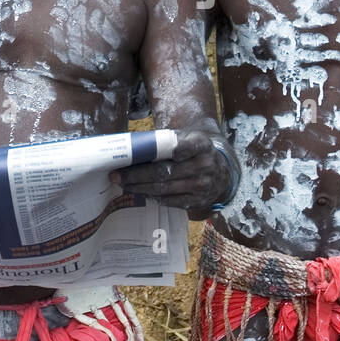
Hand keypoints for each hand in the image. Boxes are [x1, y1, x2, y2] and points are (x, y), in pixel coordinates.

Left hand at [110, 129, 234, 219]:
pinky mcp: (198, 201)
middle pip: (165, 171)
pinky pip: (170, 200)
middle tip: (117, 175)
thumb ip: (167, 141)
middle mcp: (204, 165)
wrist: (223, 173)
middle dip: (137, 175)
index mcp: (201, 144)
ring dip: (139, 188)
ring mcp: (202, 185)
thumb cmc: (195, 152)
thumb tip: (132, 145)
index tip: (146, 153)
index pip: (185, 146)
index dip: (168, 149)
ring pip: (164, 188)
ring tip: (123, 184)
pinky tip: (139, 192)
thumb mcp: (189, 139)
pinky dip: (152, 196)